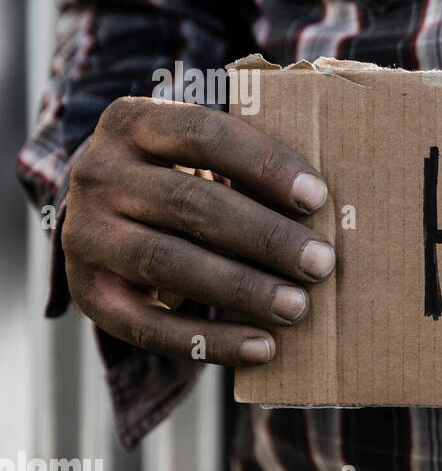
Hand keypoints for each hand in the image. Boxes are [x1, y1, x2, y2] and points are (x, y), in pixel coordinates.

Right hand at [62, 97, 334, 364]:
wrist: (110, 220)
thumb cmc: (188, 181)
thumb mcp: (205, 159)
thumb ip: (250, 172)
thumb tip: (328, 210)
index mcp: (133, 123)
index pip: (203, 132)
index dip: (264, 164)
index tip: (317, 198)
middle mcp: (98, 174)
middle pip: (190, 203)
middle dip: (264, 236)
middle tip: (321, 263)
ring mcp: (85, 234)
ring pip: (166, 262)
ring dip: (240, 289)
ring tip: (297, 308)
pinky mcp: (88, 292)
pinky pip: (147, 326)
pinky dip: (209, 341)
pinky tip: (262, 348)